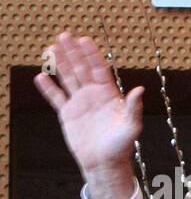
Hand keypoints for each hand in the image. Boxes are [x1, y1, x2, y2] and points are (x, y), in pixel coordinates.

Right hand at [34, 32, 142, 198]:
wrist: (104, 163)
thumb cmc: (121, 146)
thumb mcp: (131, 126)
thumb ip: (134, 108)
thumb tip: (140, 89)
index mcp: (109, 95)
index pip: (99, 69)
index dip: (92, 55)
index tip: (84, 39)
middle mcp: (93, 95)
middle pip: (81, 69)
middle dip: (73, 53)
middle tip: (64, 36)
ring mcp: (79, 103)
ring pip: (68, 78)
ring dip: (60, 64)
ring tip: (51, 48)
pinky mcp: (68, 114)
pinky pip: (56, 98)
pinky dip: (48, 88)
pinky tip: (41, 76)